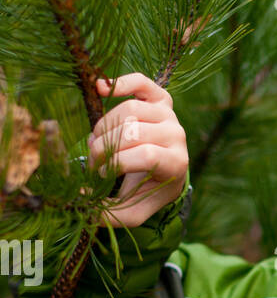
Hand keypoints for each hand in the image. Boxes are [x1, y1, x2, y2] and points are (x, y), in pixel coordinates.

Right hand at [88, 72, 188, 227]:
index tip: (100, 173)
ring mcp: (170, 114)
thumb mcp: (131, 211)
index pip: (145, 155)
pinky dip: (120, 83)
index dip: (116, 162)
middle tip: (93, 160)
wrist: (165, 173)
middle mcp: (177, 135)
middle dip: (104, 147)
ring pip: (129, 109)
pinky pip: (141, 83)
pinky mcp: (160, 98)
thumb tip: (79, 201)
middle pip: (133, 131)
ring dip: (103, 126)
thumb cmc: (146, 192)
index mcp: (176, 163)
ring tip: (96, 142)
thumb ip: (109, 215)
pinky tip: (99, 89)